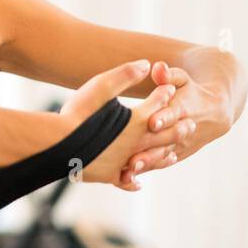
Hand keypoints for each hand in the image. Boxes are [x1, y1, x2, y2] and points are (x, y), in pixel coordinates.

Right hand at [58, 59, 178, 190]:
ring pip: (152, 159)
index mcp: (137, 121)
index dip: (164, 94)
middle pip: (165, 134)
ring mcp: (123, 161)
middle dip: (178, 127)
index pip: (158, 104)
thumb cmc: (77, 114)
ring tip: (173, 153)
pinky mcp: (108, 175)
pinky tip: (137, 182)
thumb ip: (125, 75)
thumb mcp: (101, 86)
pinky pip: (126, 180)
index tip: (170, 89)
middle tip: (190, 124)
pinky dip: (134, 181)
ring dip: (164, 154)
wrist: (57, 145)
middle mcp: (136, 143)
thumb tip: (147, 64)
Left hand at [114, 61, 228, 188]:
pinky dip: (148, 169)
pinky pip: (162, 163)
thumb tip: (157, 66)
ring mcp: (180, 143)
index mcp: (183, 107)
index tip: (152, 122)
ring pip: (163, 155)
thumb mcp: (183, 79)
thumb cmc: (191, 90)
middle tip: (132, 158)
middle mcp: (182, 128)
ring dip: (147, 163)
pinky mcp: (177, 153)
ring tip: (129, 171)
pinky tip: (129, 179)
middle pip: (166, 140)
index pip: (174, 113)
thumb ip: (169, 75)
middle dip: (150, 149)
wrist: (216, 111)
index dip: (164, 117)